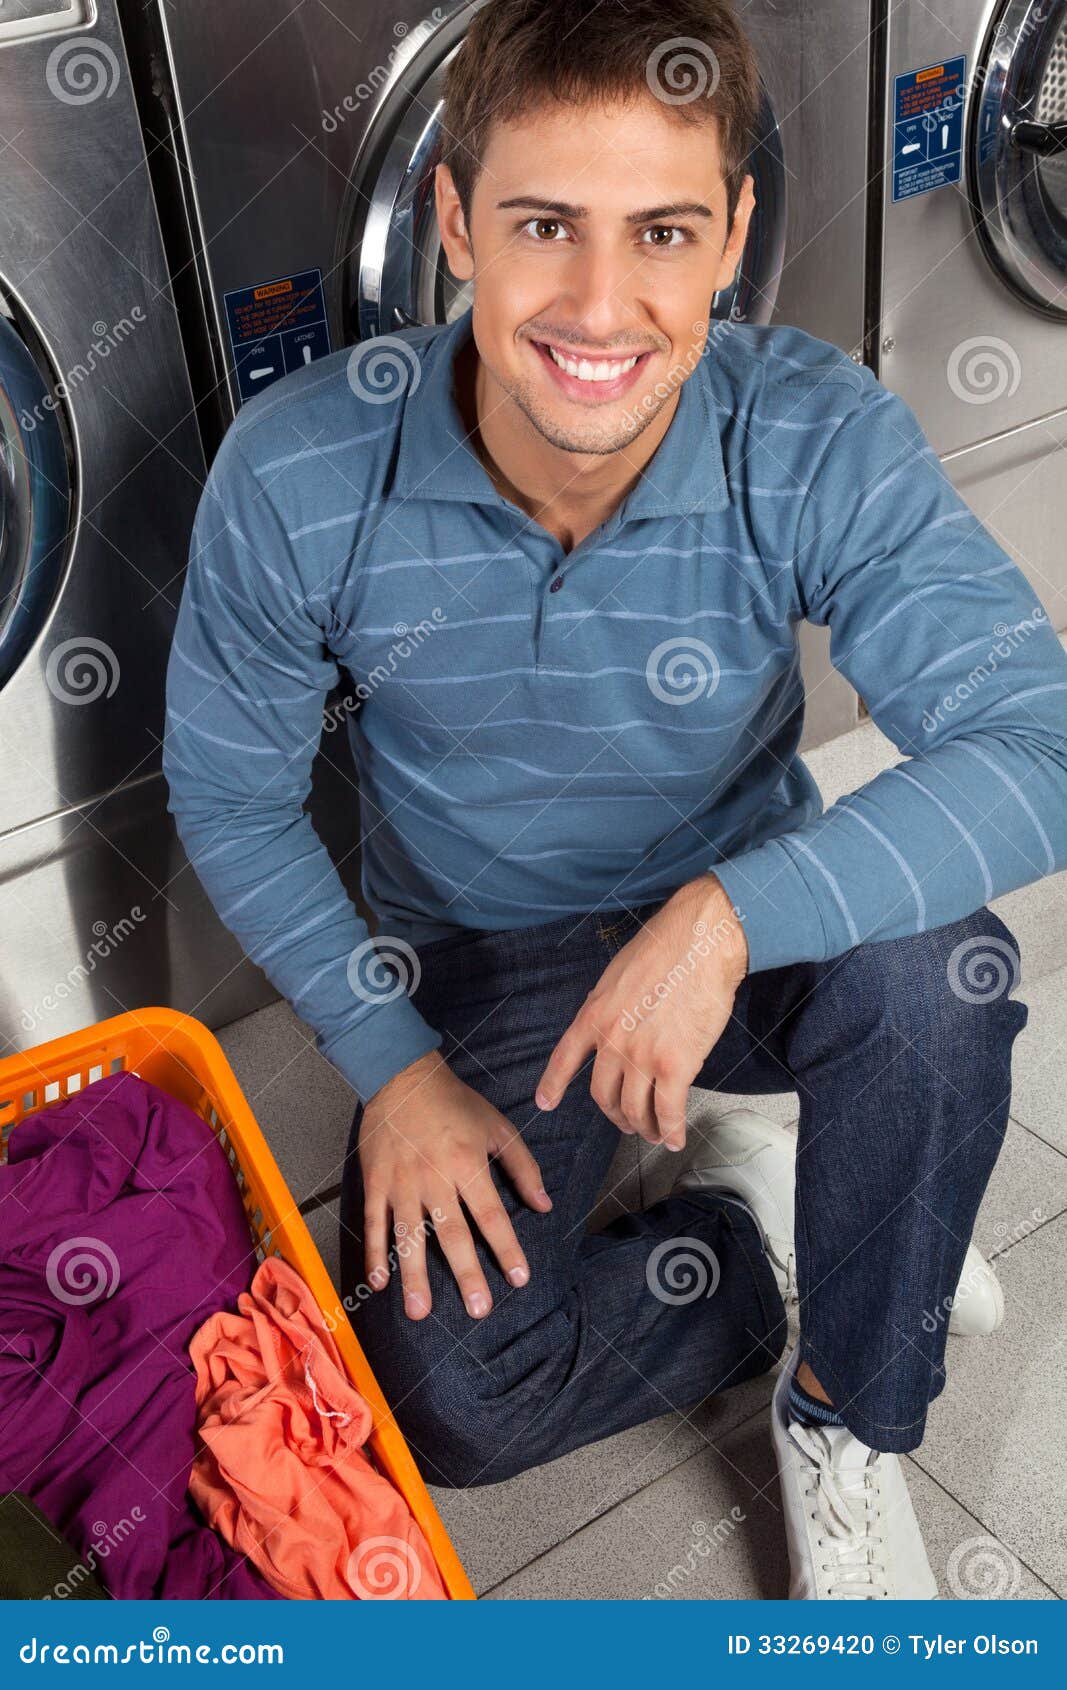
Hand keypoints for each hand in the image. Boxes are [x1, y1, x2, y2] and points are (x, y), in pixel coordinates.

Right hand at [359, 1050, 551, 1321]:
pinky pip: (374, 1223)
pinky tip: (379, 1283)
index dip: (506, 1247)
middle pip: (452, 1233)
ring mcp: (401, 1182)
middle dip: (466, 1273)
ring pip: (409, 1236)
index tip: (519, 1278)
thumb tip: (544, 1206)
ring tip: (420, 1312)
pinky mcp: (374, 1182)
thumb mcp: (498, 1126)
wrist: (401, 1076)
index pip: (491, 1214)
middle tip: (477, 1309)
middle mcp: (434, 1176)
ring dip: (414, 1275)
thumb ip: (522, 1167)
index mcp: (467, 1162)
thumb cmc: (455, 1104)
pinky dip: (375, 1253)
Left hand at [534, 875, 747, 1150]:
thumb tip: (618, 1029)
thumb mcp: (618, 975)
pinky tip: (674, 1138)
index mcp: (594, 1015)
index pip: (565, 1059)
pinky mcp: (676, 1066)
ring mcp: (642, 1056)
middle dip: (615, 1115)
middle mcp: (612, 1040)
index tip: (545, 1103)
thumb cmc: (665, 948)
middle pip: (603, 1095)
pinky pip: (669, 1111)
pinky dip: (671, 1130)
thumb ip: (611, 1008)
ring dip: (644, 1127)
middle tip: (627, 1122)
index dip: (552, 1085)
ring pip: (635, 1109)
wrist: (700, 941)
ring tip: (652, 1133)